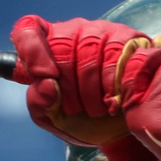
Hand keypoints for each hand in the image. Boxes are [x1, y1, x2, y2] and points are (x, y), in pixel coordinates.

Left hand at [11, 15, 160, 160]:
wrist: (121, 133)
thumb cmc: (83, 120)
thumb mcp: (52, 119)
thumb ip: (38, 103)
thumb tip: (46, 84)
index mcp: (50, 45)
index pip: (29, 28)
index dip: (32, 50)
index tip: (46, 76)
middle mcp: (76, 31)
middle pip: (62, 46)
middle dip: (68, 85)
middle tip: (77, 107)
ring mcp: (105, 31)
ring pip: (91, 52)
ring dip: (92, 90)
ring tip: (98, 108)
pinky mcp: (131, 39)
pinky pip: (117, 59)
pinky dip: (114, 87)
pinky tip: (115, 101)